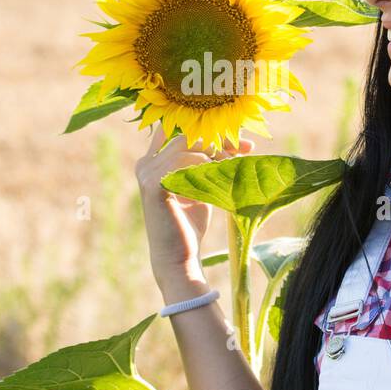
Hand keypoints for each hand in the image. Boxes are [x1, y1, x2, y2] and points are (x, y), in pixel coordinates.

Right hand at [135, 123, 253, 288]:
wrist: (178, 257)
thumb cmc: (190, 225)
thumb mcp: (199, 187)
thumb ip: (207, 164)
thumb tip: (239, 143)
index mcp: (152, 162)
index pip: (180, 133)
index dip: (210, 133)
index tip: (241, 143)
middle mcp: (145, 163)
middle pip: (186, 135)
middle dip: (219, 140)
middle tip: (245, 149)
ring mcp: (146, 172)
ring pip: (188, 145)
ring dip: (216, 152)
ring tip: (235, 164)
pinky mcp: (153, 183)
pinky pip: (184, 160)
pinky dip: (207, 164)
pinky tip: (222, 173)